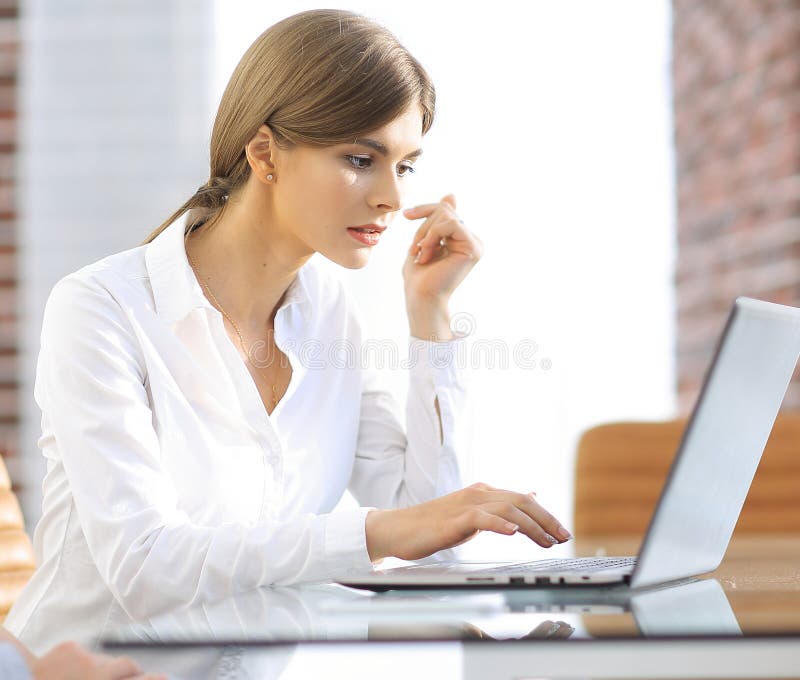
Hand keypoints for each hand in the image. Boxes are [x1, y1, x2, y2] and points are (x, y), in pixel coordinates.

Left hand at [30, 641, 164, 679]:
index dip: (154, 679)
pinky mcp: (69, 647)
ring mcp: (84, 659)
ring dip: (99, 668)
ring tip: (80, 679)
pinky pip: (82, 653)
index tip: (166, 677)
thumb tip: (139, 674)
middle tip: (130, 676)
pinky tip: (65, 673)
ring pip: (103, 659)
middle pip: (126, 666)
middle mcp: (98, 672)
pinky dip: (79, 662)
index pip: (139, 679)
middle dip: (130, 671)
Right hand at [365, 482, 571, 561]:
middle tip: (564, 538)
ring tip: (547, 541)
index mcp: (482, 493)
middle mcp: (477, 494)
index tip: (562, 532)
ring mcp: (465, 505)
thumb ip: (499, 507)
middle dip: (546, 520)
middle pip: (520, 501)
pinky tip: (513, 532)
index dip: (545, 515)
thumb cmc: (432, 525)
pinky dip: (499, 523)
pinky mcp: (452, 520)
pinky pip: (480, 518)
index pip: (522, 499)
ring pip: (507, 508)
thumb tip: (530, 497)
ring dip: (531, 525)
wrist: (397, 529)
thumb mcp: (472, 515)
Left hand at [401, 194, 482, 305]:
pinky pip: (451, 224)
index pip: (445, 209)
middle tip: (415, 248)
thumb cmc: (419, 276)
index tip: (406, 215)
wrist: (420, 297)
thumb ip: (438, 219)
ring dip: (426, 233)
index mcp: (461, 239)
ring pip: (446, 215)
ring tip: (421, 253)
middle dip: (423, 225)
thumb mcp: (424, 240)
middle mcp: (472, 240)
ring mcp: (475, 244)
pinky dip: (433, 236)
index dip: (425, 209)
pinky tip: (427, 254)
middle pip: (445, 209)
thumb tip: (452, 195)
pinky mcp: (473, 247)